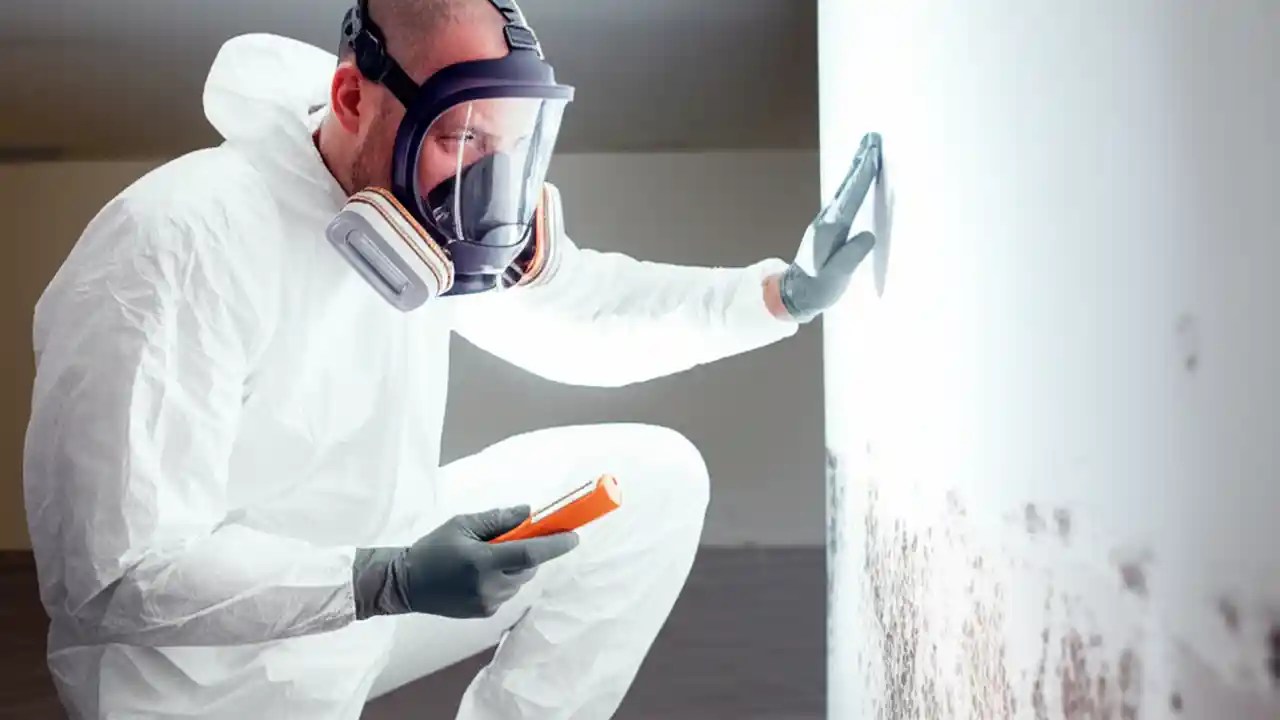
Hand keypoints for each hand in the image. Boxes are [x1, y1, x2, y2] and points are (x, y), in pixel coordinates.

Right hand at [352, 506, 579, 619]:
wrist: (406, 583)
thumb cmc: (433, 548)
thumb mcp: (462, 525)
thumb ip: (498, 519)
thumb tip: (529, 512)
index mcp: (483, 561)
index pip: (530, 552)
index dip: (556, 544)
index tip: (574, 536)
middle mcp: (490, 585)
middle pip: (529, 566)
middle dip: (530, 551)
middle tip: (517, 538)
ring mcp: (489, 602)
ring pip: (520, 580)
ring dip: (517, 566)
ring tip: (491, 557)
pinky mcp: (485, 613)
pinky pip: (508, 592)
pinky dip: (505, 579)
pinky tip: (483, 574)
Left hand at [776, 132, 881, 322]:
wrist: (796, 295)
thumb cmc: (817, 288)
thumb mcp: (835, 277)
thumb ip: (850, 256)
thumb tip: (868, 236)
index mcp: (830, 230)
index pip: (851, 198)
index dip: (862, 176)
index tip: (872, 155)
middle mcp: (827, 221)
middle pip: (847, 186)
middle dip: (859, 162)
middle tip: (871, 139)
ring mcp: (827, 223)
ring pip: (845, 191)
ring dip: (856, 170)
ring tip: (868, 151)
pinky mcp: (830, 228)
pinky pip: (846, 200)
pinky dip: (854, 185)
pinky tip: (858, 179)